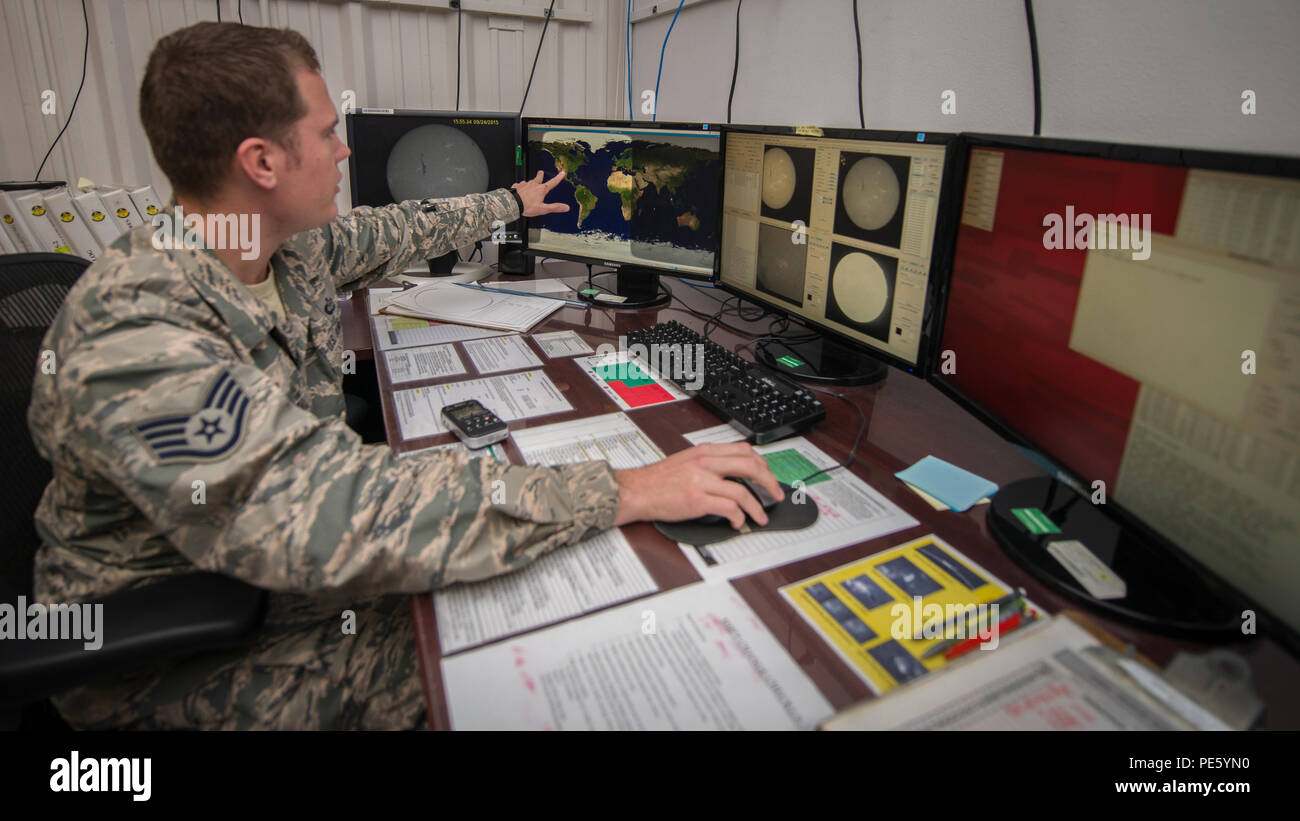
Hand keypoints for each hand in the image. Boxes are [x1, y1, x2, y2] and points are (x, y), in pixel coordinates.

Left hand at [511, 171, 569, 216]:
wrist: (512, 204)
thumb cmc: (527, 206)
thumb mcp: (543, 209)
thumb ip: (555, 207)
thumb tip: (566, 207)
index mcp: (541, 189)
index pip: (552, 182)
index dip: (558, 178)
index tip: (562, 173)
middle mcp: (533, 185)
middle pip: (538, 178)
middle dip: (540, 175)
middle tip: (541, 172)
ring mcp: (524, 185)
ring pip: (528, 182)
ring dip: (530, 183)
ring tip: (529, 185)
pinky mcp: (516, 186)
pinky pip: (519, 185)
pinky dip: (520, 187)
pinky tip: (519, 190)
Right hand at [612, 443, 783, 529]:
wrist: (636, 490)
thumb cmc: (657, 480)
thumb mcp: (686, 461)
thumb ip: (708, 463)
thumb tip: (732, 473)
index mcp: (705, 451)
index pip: (744, 451)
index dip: (762, 464)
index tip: (768, 476)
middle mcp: (705, 462)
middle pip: (750, 466)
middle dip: (769, 482)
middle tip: (776, 495)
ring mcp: (701, 481)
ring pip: (742, 491)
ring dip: (757, 507)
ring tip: (760, 517)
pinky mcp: (697, 500)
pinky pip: (728, 508)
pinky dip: (738, 517)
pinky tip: (737, 522)